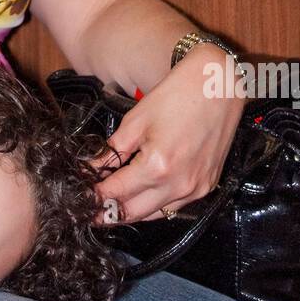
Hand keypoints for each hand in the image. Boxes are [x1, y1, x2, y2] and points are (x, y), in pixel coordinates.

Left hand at [93, 46, 245, 224]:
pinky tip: (143, 194)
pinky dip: (156, 205)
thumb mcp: (136, 120)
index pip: (116, 192)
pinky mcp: (207, 187)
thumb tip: (92, 168)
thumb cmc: (179, 95)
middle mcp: (178, 185)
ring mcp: (196, 189)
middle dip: (109, 211)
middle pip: (133, 213)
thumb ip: (112, 150)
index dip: (95, 196)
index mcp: (157, 167)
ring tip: (113, 203)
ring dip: (132, 212)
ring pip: (155, 215)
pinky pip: (175, 207)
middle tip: (91, 208)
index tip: (81, 197)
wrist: (218, 85)